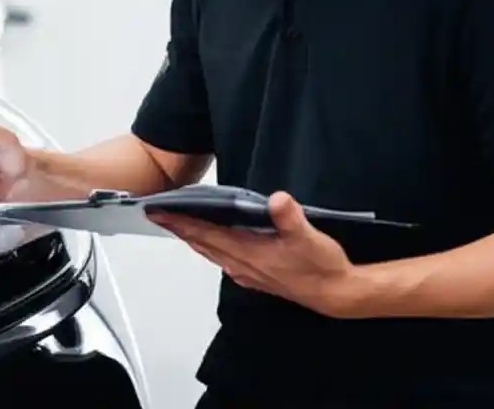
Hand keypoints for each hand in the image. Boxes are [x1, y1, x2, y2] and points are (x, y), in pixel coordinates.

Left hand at [148, 191, 359, 317]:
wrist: (336, 294)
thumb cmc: (322, 266)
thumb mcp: (309, 237)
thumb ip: (290, 218)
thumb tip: (277, 199)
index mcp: (247, 252)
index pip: (204, 234)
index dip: (180, 222)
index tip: (158, 211)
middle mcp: (241, 264)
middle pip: (201, 244)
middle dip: (178, 228)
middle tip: (157, 214)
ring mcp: (247, 273)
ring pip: (210, 252)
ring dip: (193, 238)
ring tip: (178, 224)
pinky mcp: (256, 276)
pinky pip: (223, 259)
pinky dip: (210, 247)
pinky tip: (212, 243)